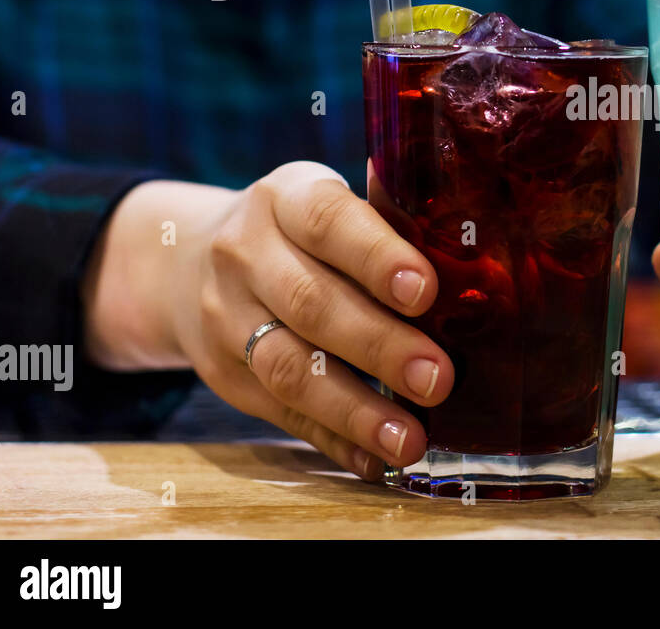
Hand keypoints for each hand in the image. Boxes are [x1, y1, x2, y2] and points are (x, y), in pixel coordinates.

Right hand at [82, 161, 452, 479]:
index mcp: (285, 198)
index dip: (377, 258)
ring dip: (355, 410)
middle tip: (438, 379)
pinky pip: (279, 412)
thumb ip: (389, 222)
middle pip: (311, 304)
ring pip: (289, 368)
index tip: (425, 292)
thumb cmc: (300, 234)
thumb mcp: (329, 204)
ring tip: (409, 439)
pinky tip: (375, 460)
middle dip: (380, 346)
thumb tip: (470, 249)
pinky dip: (332, 440)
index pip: (328, 221)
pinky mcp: (223, 374)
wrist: (188, 260)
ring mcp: (225, 316)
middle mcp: (244, 253)